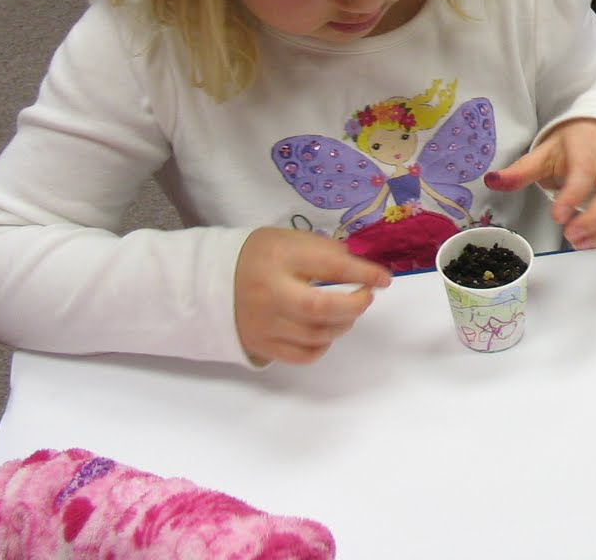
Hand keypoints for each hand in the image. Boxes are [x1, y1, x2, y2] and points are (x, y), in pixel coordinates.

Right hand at [233, 227, 391, 365]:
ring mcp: (264, 324)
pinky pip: (303, 355)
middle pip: (322, 309)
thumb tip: (363, 269)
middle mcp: (270, 293)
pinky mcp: (262, 345)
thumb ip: (326, 251)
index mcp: (280, 258)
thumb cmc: (261, 256)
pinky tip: (326, 330)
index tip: (384, 278)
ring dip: (343, 324)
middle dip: (355, 305)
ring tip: (347, 311)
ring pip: (317, 335)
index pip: (331, 267)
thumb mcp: (291, 239)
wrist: (212, 280)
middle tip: (366, 296)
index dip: (364, 274)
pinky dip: (324, 345)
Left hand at [484, 118, 595, 248]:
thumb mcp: (544, 153)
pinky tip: (593, 243)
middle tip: (570, 236)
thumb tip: (492, 181)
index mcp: (587, 146)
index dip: (574, 195)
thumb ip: (520, 171)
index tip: (556, 216)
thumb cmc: (573, 146)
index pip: (585, 170)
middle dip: (595, 218)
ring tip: (579, 244)